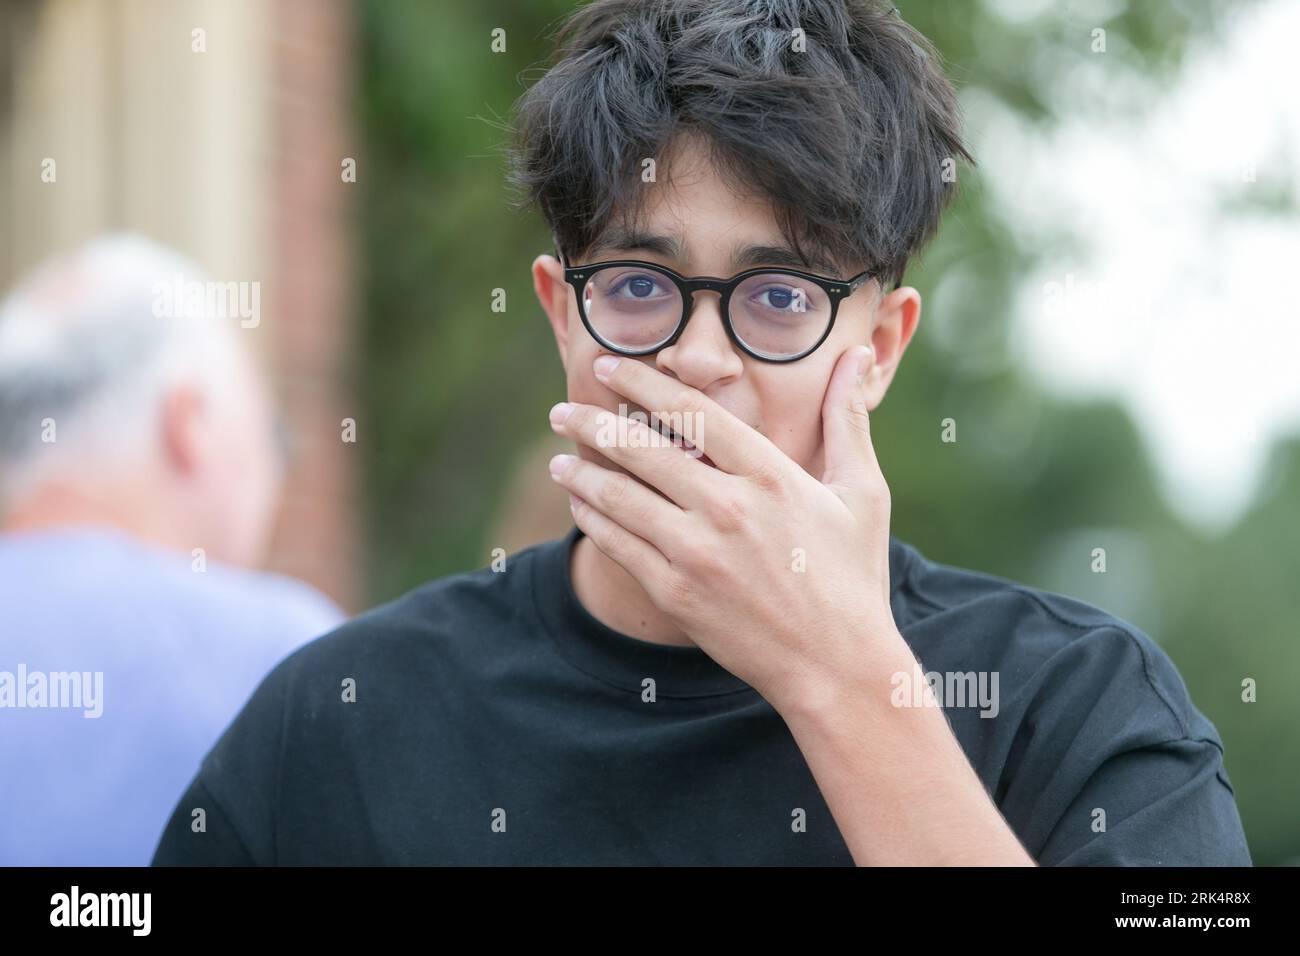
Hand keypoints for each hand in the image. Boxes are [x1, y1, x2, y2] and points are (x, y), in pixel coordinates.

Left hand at [547, 345, 904, 714]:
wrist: (835, 666)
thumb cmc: (853, 576)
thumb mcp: (863, 493)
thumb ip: (848, 420)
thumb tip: (854, 354)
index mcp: (772, 476)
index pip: (692, 411)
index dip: (641, 383)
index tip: (608, 367)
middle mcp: (728, 509)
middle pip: (641, 450)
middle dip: (592, 424)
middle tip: (561, 410)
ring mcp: (697, 553)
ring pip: (619, 498)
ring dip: (581, 473)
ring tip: (558, 459)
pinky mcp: (676, 593)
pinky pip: (618, 545)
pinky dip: (592, 520)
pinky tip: (580, 506)